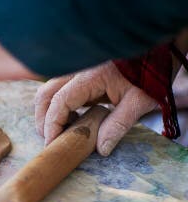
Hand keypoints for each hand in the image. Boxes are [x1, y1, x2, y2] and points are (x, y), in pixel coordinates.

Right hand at [34, 62, 158, 155]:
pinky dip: (58, 106)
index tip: (53, 143)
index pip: (59, 102)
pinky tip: (73, 118)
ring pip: (49, 91)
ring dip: (49, 112)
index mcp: (90, 76)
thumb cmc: (151, 74)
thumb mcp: (139, 102)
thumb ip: (118, 125)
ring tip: (63, 130)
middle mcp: (78, 71)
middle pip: (45, 95)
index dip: (52, 124)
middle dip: (43, 119)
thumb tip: (100, 148)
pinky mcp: (81, 74)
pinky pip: (59, 90)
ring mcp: (77, 71)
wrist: (158, 53)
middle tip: (52, 140)